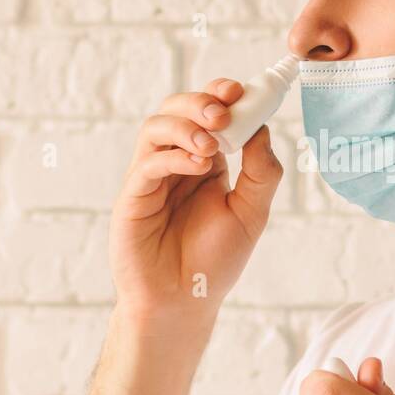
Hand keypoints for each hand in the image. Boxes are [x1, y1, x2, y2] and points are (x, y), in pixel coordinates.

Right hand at [109, 78, 282, 325]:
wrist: (184, 303)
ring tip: (212, 144)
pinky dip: (173, 156)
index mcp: (204, 162)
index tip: (241, 91)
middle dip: (200, 102)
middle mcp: (174, 163)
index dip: (221, 95)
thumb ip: (261, 172)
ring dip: (186, 126)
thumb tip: (262, 128)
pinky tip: (198, 166)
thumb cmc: (215, 261)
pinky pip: (147, 163)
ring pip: (155, 127)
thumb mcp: (251, 213)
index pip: (207, 113)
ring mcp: (150, 178)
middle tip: (224, 112)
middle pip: (176, 110)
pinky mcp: (133, 197)